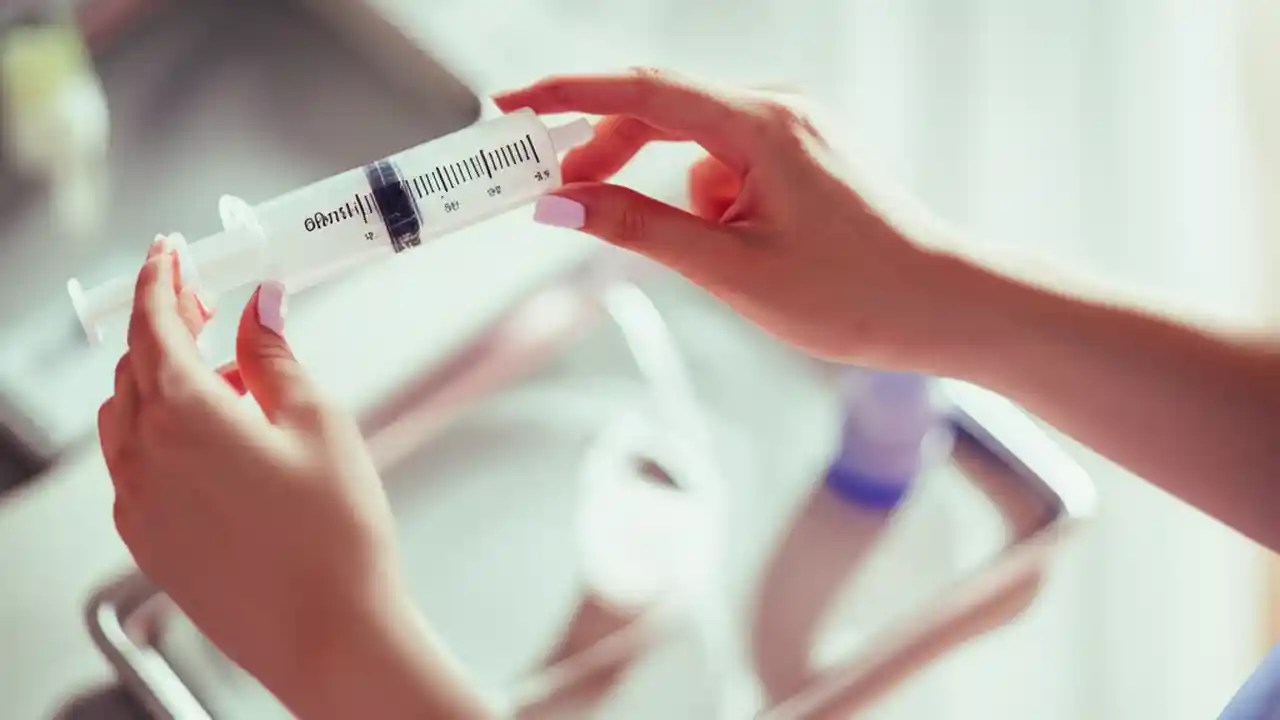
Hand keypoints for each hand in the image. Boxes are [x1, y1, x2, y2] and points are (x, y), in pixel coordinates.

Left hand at [98, 237, 488, 718]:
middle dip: (165, 326)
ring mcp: (139, 504)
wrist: (329, 634)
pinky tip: (217, 445)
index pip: (153, 323)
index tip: (167, 253)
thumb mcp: (318, 421)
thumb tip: (259, 306)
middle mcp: (144, 457)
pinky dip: (159, 434)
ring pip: (127, 416)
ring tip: (231, 386)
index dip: (159, 279)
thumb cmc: (335, 535)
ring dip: (162, 382)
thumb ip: (276, 354)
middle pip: (134, 366)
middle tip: (208, 307)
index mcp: (185, 415)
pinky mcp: (149, 540)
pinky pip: (132, 466)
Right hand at [496, 69, 970, 368]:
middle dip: (607, 152)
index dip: (566, 95)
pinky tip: (745, 251)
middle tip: (558, 195)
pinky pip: (729, 165)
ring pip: (694, 145)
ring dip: (672, 194)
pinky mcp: (803, 154)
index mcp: (761, 125)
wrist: (946, 305)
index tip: (510, 106)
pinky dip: (711, 203)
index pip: (641, 90)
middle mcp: (778, 109)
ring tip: (714, 258)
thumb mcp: (732, 270)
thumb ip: (640, 229)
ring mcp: (795, 129)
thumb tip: (560, 204)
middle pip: (661, 110)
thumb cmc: (856, 293)